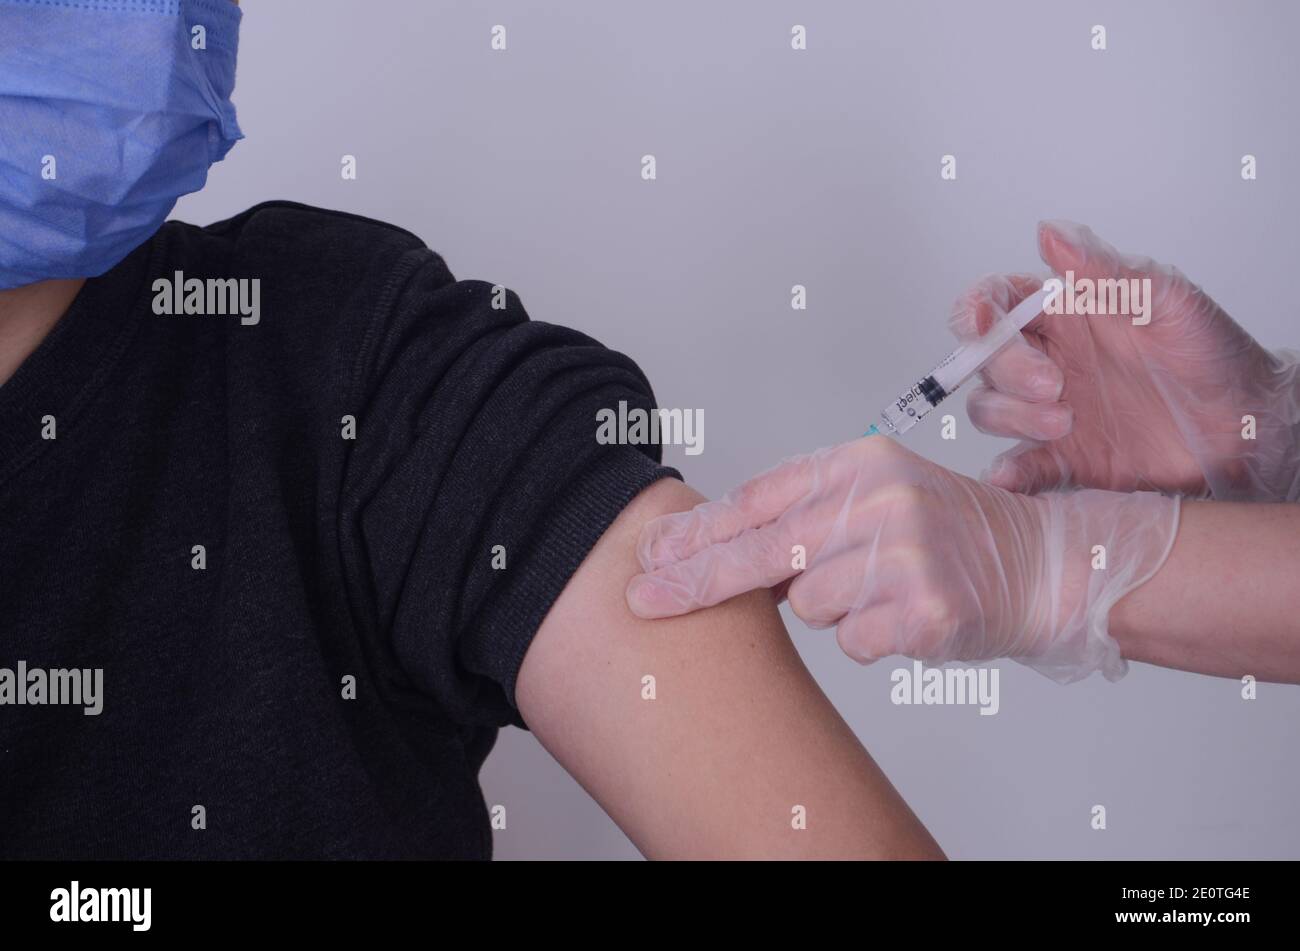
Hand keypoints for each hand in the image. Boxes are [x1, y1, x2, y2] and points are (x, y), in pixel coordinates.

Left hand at [627, 436, 1178, 681]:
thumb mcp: (873, 495)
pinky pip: (854, 640)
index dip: (698, 532)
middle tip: (643, 600)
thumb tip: (705, 549)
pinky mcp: (928, 611)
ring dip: (829, 607)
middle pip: (763, 551)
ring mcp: (908, 554)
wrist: (1039, 562)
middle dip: (695, 581)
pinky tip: (903, 614)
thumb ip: (800, 514)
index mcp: (860, 462)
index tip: (650, 556)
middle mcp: (882, 498)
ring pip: (810, 604)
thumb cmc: (944, 531)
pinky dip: (869, 636)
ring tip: (879, 588)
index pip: (759, 499)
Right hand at [955, 220, 1299, 500]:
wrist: (1248, 424)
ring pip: (990, 410)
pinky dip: (1006, 472)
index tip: (982, 325)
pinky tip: (1012, 473)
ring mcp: (1050, 412)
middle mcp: (1048, 361)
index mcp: (1065, 315)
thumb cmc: (1213, 353)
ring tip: (1064, 423)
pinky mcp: (1066, 460)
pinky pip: (1019, 467)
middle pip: (985, 361)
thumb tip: (1048, 231)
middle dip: (1007, 371)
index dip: (974, 310)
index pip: (996, 302)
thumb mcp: (1166, 298)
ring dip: (1011, 416)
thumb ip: (1105, 270)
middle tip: (1054, 385)